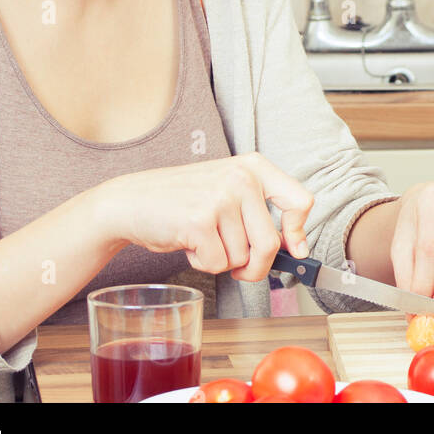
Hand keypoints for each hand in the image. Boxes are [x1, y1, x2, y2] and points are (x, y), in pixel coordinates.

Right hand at [96, 152, 313, 282]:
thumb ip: (261, 212)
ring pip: (242, 258)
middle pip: (271, 243)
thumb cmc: (184, 201)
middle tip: (237, 265)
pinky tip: (190, 242)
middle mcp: (242, 178)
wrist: (132, 200)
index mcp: (255, 167)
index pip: (301, 201)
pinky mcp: (199, 221)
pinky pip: (217, 264)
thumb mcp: (229, 192)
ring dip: (223, 261)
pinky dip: (204, 263)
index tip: (295, 250)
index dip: (299, 232)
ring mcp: (221, 198)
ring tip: (203, 238)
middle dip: (255, 266)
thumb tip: (297, 249)